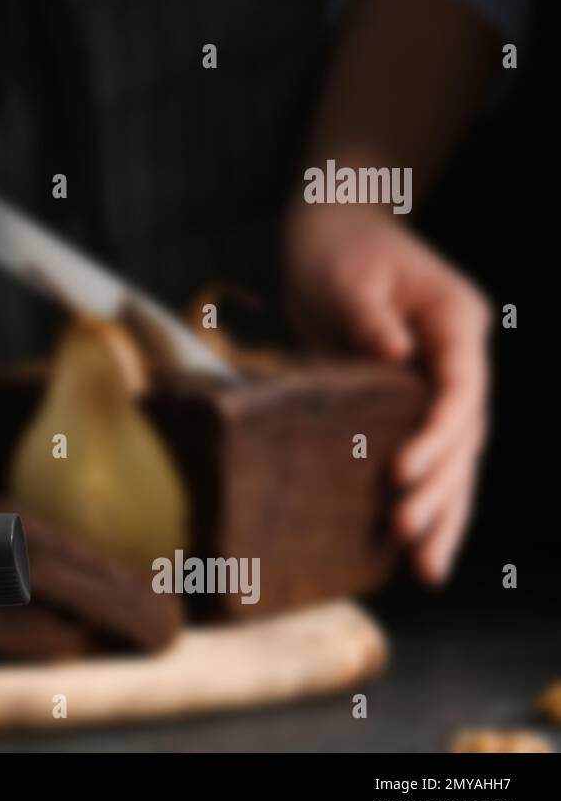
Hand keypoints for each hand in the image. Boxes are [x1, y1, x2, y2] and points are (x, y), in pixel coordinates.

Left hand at [285, 205, 490, 584]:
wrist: (335, 231)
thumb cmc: (337, 247)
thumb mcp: (345, 273)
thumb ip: (368, 314)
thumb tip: (393, 353)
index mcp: (456, 321)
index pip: (461, 389)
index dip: (437, 435)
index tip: (402, 472)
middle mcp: (460, 357)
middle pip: (466, 435)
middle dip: (441, 489)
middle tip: (408, 533)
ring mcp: (443, 382)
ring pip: (457, 458)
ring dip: (445, 512)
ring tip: (427, 569)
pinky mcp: (413, 401)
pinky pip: (429, 456)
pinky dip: (428, 497)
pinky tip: (417, 546)